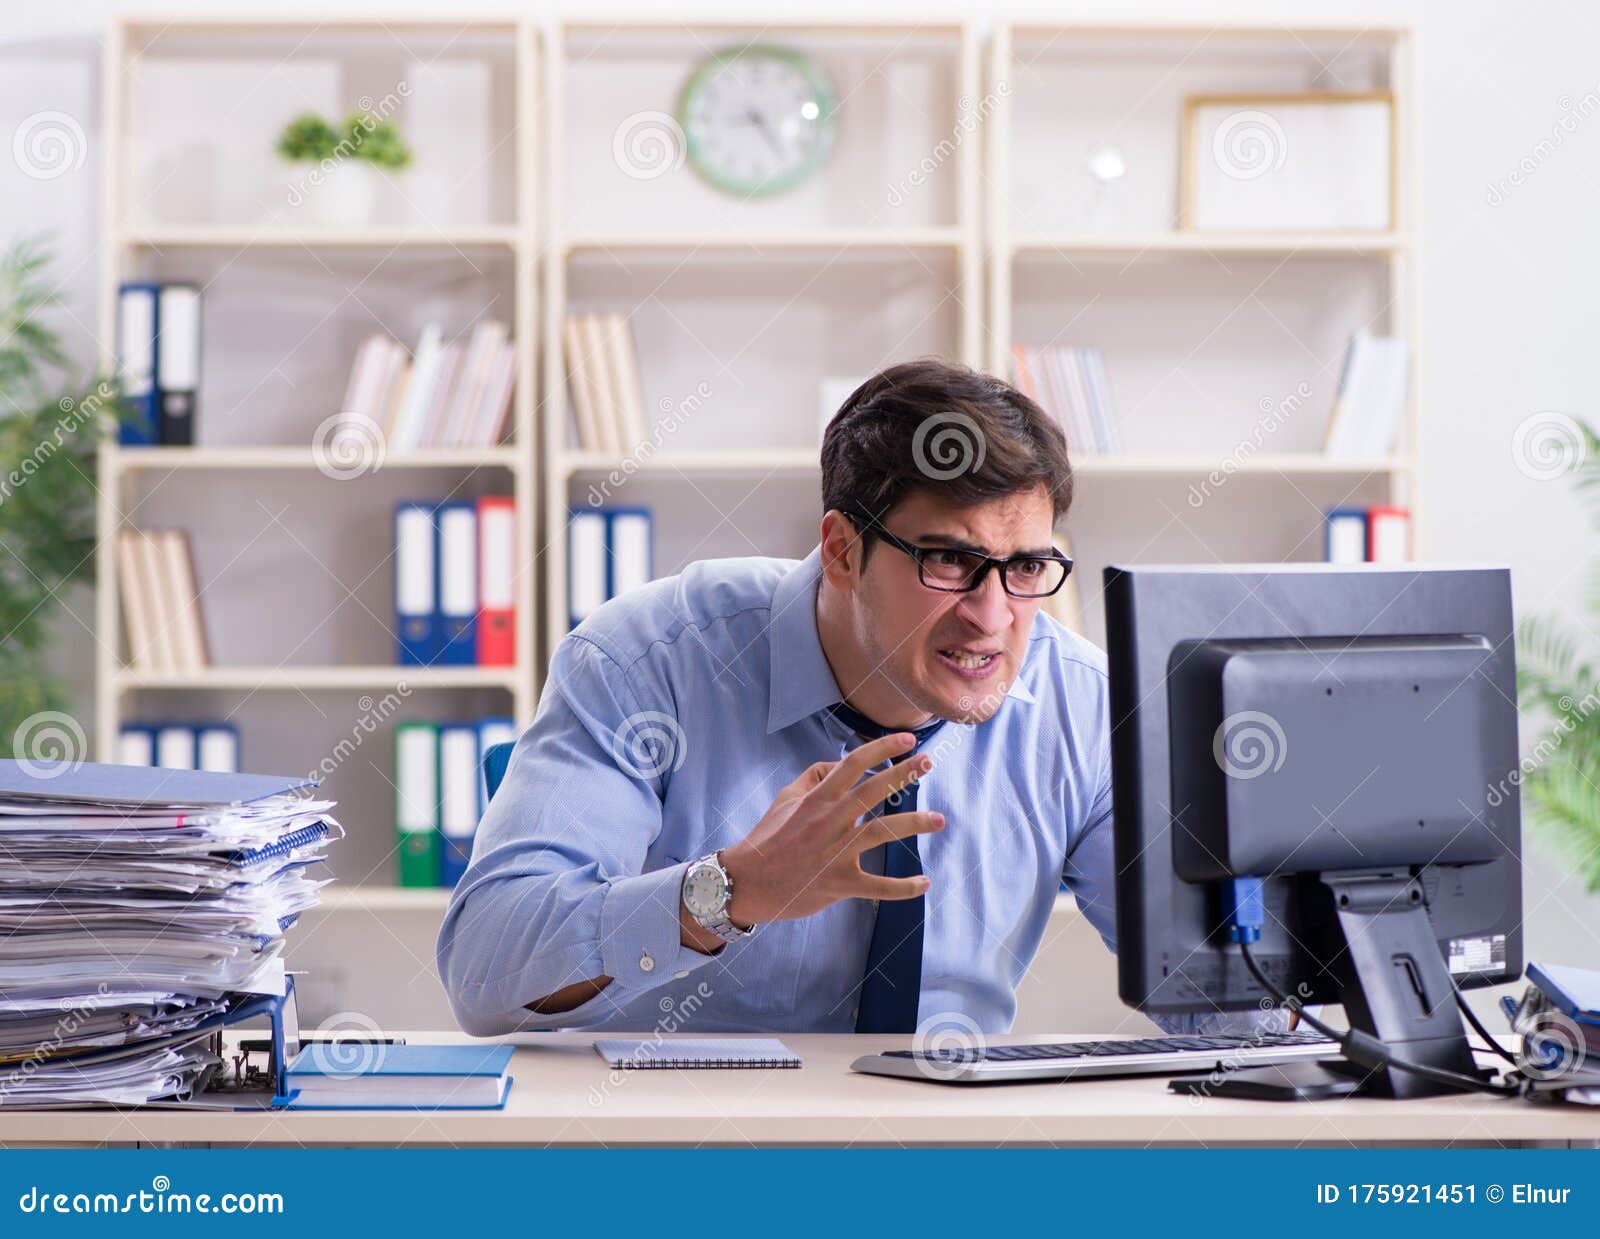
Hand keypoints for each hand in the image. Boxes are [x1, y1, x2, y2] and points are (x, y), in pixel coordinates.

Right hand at [720, 733, 943, 926]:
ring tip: (939, 819)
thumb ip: (812, 778)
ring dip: (914, 824)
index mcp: (817, 799)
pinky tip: (924, 882)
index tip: (906, 740)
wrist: (746, 882)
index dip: (881, 748)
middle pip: (872, 791)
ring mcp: (835, 853)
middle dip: (903, 774)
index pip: (852, 764)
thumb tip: (836, 764)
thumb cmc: (766, 839)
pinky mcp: (839, 883)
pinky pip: (877, 885)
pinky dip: (903, 886)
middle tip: (928, 762)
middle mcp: (829, 822)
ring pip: (881, 833)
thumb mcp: (784, 799)